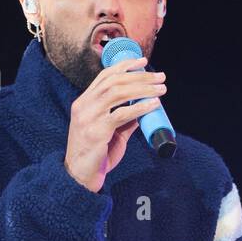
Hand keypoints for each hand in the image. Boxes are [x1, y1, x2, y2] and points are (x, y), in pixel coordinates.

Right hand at [64, 56, 167, 192]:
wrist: (80, 178)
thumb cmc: (95, 156)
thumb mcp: (110, 133)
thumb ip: (124, 120)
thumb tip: (142, 109)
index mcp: (84, 103)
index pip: (105, 76)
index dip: (125, 66)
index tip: (143, 62)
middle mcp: (84, 106)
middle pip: (114, 81)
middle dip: (139, 76)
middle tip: (160, 77)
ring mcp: (89, 117)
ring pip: (117, 92)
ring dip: (143, 88)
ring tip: (161, 90)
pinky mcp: (96, 131)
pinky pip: (121, 114)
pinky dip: (140, 107)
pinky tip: (153, 105)